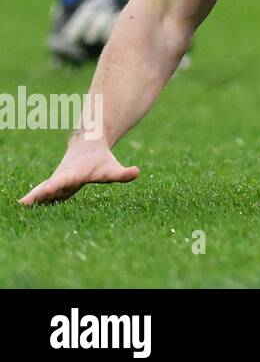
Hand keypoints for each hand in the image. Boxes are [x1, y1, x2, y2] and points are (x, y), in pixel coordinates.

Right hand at [19, 139, 139, 205]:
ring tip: (19, 210)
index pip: (63, 181)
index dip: (54, 187)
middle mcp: (60, 179)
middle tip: (22, 204)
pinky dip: (34, 203)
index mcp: (73, 174)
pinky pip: (42, 197)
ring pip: (40, 193)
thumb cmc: (102, 160)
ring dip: (32, 201)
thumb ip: (123, 173)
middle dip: (35, 196)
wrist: (88, 147)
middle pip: (46, 188)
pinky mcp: (54, 188)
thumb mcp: (112, 168)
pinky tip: (26, 214)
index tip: (46, 190)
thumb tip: (137, 172)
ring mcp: (55, 183)